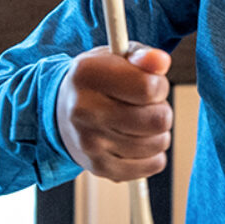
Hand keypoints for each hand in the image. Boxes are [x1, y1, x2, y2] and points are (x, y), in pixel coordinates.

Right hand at [54, 43, 171, 180]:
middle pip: (158, 119)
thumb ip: (143, 56)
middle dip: (162, 110)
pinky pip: (153, 165)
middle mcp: (83, 110)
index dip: (159, 85)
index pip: (149, 88)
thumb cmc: (100, 80)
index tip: (149, 84)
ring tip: (141, 122)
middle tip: (148, 106)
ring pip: (158, 143)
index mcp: (87, 74)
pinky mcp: (100, 167)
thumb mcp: (118, 57)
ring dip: (159, 133)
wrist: (62, 113)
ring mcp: (90, 143)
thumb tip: (160, 61)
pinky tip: (138, 141)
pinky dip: (154, 154)